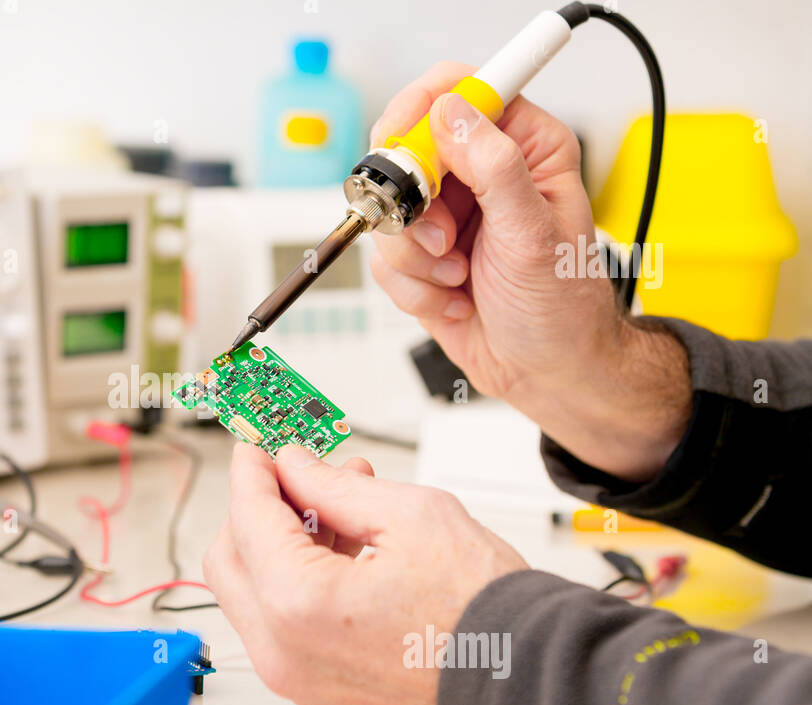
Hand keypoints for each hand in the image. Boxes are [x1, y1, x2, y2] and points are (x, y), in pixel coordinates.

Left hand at [202, 443, 526, 704]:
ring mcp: (296, 677)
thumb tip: (296, 466)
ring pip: (252, 591)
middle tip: (295, 472)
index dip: (252, 469)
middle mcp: (283, 649)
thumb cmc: (485, 617)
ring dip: (278, 540)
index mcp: (297, 603)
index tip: (258, 445)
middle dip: (256, 506)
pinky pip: (281, 622)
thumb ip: (334, 486)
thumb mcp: (411, 516)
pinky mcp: (315, 687)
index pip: (247, 516)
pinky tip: (342, 543)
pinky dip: (295, 577)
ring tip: (339, 501)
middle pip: (230, 557)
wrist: (525, 687)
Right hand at [369, 62, 689, 480]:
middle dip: (414, 207)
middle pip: (406, 152)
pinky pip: (384, 256)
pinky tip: (453, 299)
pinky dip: (412, 288)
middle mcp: (480, 174)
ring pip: (388, 211)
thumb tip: (451, 113)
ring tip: (457, 278)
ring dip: (416, 257)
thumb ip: (494, 167)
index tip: (404, 149)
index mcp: (521, 147)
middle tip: (443, 238)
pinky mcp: (422, 255)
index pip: (459, 91)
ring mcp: (447, 216)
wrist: (547, 372)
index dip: (420, 111)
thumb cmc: (561, 307)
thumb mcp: (533, 231)